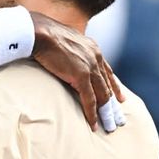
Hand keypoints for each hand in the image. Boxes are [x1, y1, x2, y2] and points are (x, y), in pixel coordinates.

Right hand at [31, 12, 120, 126]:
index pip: (107, 72)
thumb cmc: (45, 35)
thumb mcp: (65, 42)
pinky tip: (93, 124)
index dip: (114, 86)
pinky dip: (92, 113)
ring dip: (106, 113)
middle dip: (114, 105)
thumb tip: (67, 59)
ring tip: (108, 126)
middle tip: (118, 119)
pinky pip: (89, 99)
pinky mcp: (81, 75)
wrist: (39, 32)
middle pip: (108, 86)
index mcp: (93, 49)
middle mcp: (95, 57)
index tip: (120, 99)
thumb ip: (71, 52)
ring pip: (102, 95)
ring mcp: (90, 66)